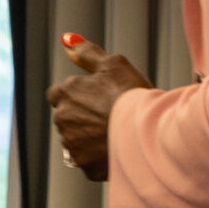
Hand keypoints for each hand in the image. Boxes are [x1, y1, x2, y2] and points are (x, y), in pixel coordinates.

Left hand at [45, 34, 152, 181]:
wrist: (150, 133)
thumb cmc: (132, 96)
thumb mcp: (112, 64)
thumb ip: (85, 52)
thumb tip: (66, 40)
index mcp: (65, 94)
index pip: (58, 94)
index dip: (78, 95)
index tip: (97, 98)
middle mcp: (63, 120)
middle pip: (68, 118)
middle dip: (83, 117)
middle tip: (111, 114)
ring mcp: (73, 146)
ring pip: (78, 140)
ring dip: (91, 137)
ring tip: (116, 132)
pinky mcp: (86, 167)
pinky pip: (90, 161)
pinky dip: (100, 157)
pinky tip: (118, 149)